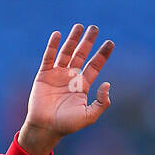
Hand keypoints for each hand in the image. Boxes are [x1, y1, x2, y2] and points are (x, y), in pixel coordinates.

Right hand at [18, 24, 113, 154]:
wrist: (45, 128)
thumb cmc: (67, 125)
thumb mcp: (89, 116)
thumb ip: (101, 103)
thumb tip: (107, 84)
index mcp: (82, 85)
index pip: (94, 66)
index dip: (102, 54)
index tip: (110, 43)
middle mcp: (71, 77)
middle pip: (81, 54)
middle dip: (88, 41)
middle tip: (95, 28)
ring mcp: (57, 74)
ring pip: (66, 52)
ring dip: (72, 39)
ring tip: (79, 26)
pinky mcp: (44, 74)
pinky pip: (49, 57)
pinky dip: (52, 46)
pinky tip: (58, 35)